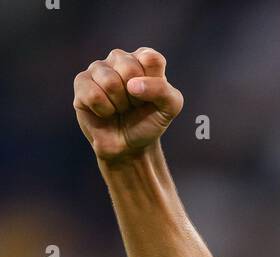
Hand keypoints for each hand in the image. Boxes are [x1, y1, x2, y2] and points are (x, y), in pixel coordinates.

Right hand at [73, 47, 182, 163]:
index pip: (151, 59)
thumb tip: (132, 85)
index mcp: (143, 59)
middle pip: (129, 68)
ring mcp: (98, 68)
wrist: (129, 147)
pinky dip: (104, 110)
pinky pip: (93, 94)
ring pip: (110, 81)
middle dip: (135, 97)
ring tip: (120, 109)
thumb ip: (163, 91)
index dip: (153, 85)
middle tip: (134, 106)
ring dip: (119, 105)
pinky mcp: (81, 82)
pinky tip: (105, 112)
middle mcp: (120, 58)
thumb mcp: (170, 108)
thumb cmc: (148, 123)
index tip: (151, 99)